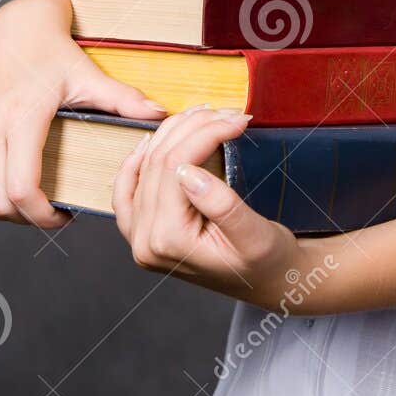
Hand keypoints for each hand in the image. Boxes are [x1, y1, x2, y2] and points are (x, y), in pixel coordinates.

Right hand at [0, 0, 166, 229]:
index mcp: (22, 117)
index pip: (22, 188)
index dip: (42, 216)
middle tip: (51, 212)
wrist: (13, 24)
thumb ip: (123, 99)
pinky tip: (4, 189)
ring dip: (0, 210)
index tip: (64, 217)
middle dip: (26, 217)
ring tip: (29, 204)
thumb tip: (160, 114)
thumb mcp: (88, 74)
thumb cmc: (53, 51)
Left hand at [110, 104, 307, 309]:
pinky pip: (127, 191)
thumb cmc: (268, 262)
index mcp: (168, 242)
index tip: (238, 119)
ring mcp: (139, 238)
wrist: (269, 282)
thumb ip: (221, 205)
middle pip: (157, 163)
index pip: (176, 168)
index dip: (206, 134)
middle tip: (227, 113)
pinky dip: (136, 163)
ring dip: (171, 135)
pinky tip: (150, 142)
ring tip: (203, 116)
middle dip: (193, 129)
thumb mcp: (255, 235)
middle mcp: (144, 243)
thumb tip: (187, 171)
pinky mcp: (144, 232)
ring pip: (144, 168)